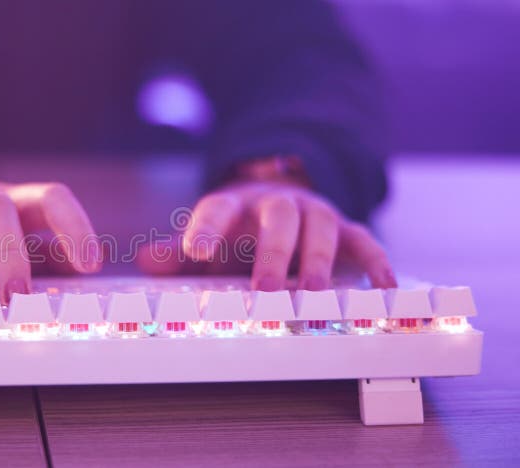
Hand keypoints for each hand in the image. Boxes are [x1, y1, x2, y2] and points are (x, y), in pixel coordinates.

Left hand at [137, 180, 396, 290]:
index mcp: (235, 205)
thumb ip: (176, 252)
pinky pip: (364, 239)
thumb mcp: (205, 239)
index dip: (206, 229)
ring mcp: (314, 214)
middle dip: (272, 252)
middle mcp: (276, 205)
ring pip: (319, 226)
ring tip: (311, 293)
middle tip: (265, 289)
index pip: (216, 210)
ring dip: (316, 259)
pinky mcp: (344, 229)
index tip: (195, 251)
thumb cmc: (238, 233)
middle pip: (277, 218)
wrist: (280, 205)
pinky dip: (376, 260)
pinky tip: (382, 285)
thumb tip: (145, 261)